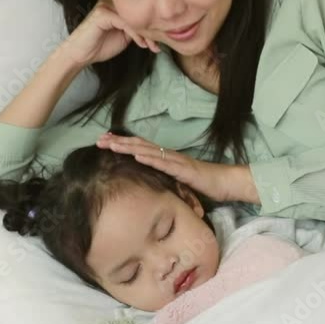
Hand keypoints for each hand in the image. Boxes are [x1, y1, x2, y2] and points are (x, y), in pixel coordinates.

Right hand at [59, 0, 161, 66]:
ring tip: (152, 46)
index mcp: (116, 5)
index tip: (159, 42)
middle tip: (158, 46)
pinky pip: (126, 22)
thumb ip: (136, 28)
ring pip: (134, 17)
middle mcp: (111, 1)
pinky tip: (141, 44)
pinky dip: (136, 34)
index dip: (151, 27)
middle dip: (151, 30)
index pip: (139, 12)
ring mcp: (106, 5)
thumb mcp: (124, 36)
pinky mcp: (103, 13)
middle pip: (138, 13)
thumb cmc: (100, 46)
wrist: (81, 55)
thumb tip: (155, 28)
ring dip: (146, 33)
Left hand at [95, 133, 258, 203]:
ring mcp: (175, 161)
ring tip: (112, 144)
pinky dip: (149, 158)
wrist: (226, 183)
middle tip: (99, 140)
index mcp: (165, 158)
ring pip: (148, 151)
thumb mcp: (177, 182)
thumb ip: (163, 179)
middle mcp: (168, 155)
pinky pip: (164, 163)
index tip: (104, 142)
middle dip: (118, 142)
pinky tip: (136, 156)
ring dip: (128, 147)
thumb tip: (147, 183)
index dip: (122, 144)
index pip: (140, 148)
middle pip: (139, 145)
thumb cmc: (203, 184)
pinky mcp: (183, 169)